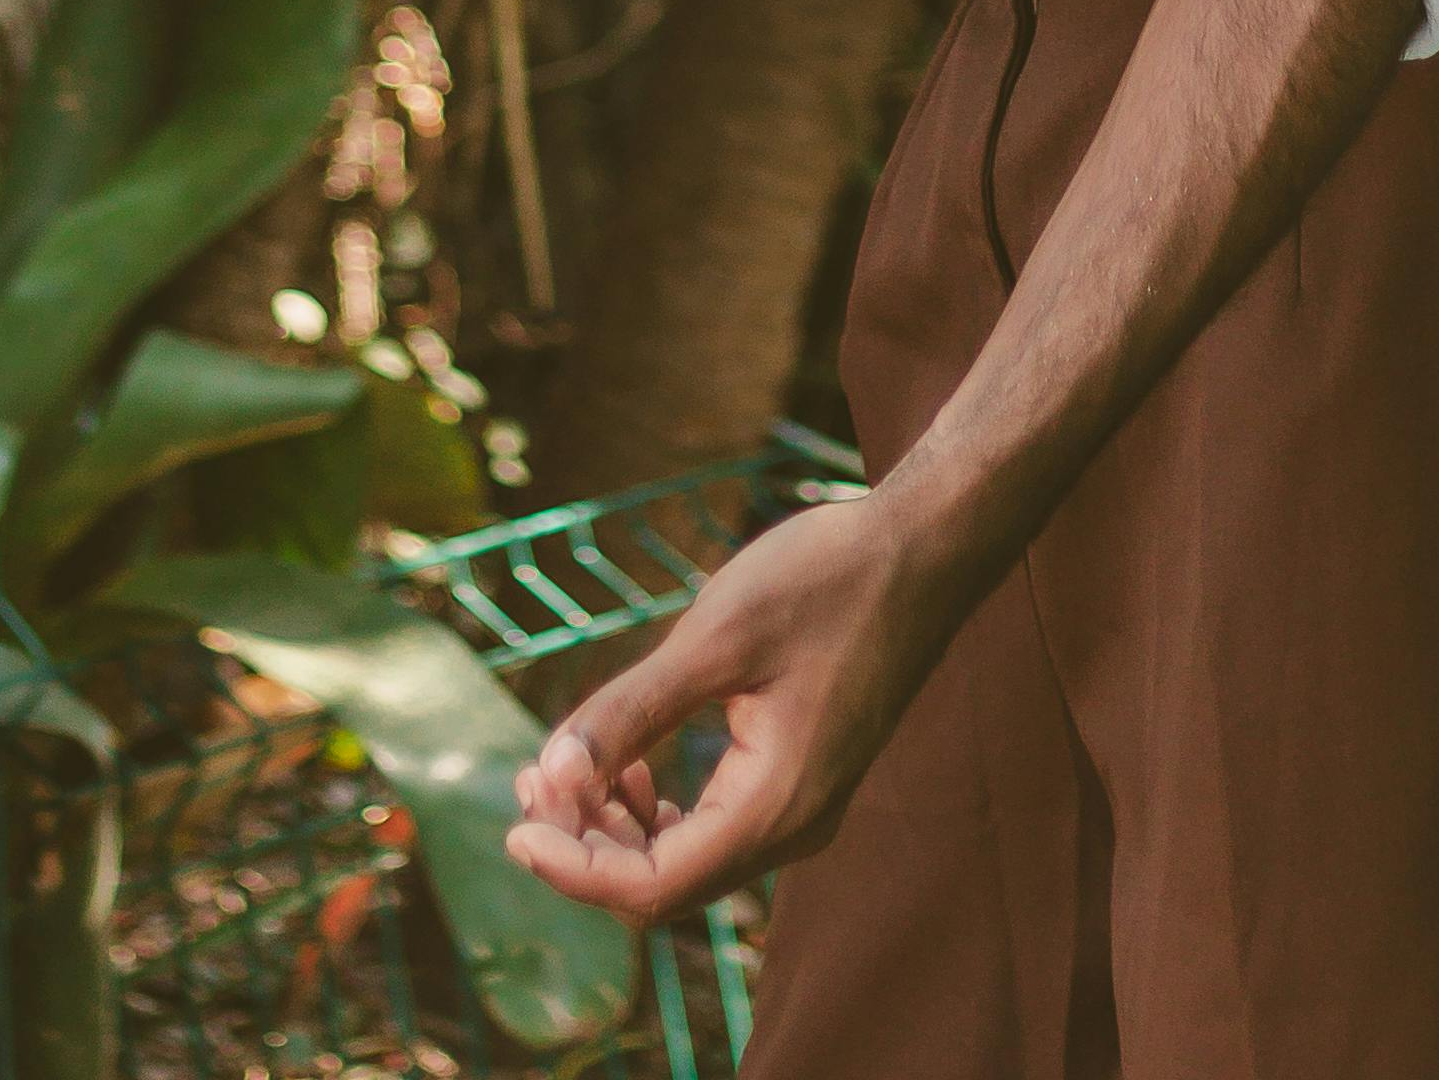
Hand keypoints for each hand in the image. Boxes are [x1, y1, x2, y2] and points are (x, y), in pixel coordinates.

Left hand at [506, 487, 968, 922]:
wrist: (924, 550)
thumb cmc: (827, 580)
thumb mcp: (716, 636)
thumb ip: (632, 711)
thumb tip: (550, 772)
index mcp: (775, 807)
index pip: (653, 887)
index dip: (575, 869)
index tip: (514, 827)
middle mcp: (791, 828)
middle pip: (664, 883)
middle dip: (587, 841)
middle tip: (527, 778)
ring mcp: (800, 808)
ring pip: (685, 859)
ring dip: (615, 825)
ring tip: (560, 765)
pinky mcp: (799, 779)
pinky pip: (712, 827)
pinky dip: (655, 807)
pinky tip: (625, 762)